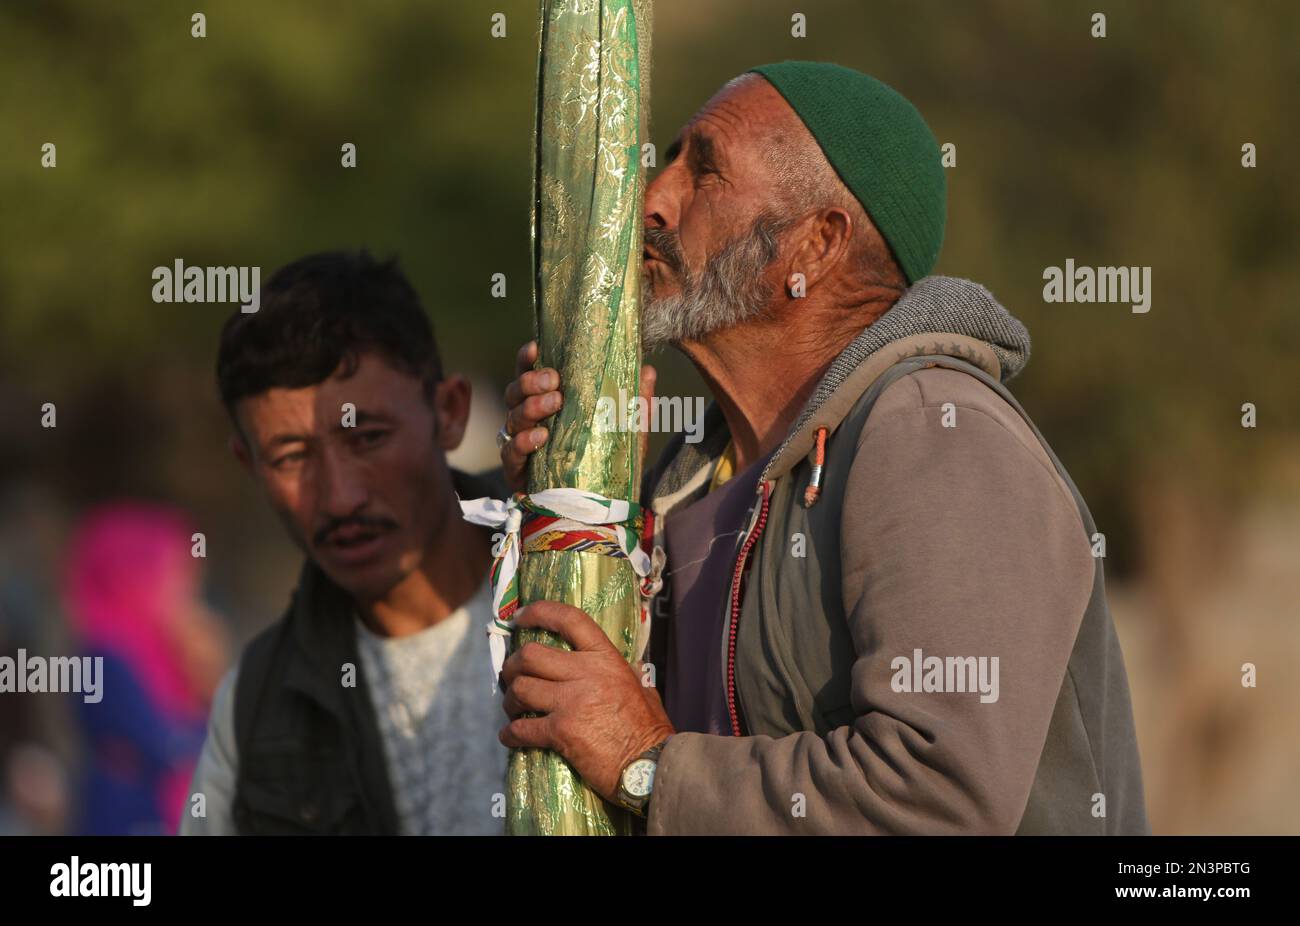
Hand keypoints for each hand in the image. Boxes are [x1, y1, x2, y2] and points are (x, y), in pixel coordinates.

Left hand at [498, 600, 673, 803]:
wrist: (650, 765)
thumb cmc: (649, 730)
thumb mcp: (641, 688)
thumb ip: (624, 673)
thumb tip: (623, 668)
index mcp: (606, 658)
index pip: (570, 620)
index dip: (539, 612)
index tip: (520, 618)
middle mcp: (586, 673)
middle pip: (530, 655)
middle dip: (513, 665)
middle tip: (512, 676)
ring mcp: (571, 702)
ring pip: (520, 688)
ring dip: (510, 700)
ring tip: (513, 708)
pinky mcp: (560, 732)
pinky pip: (521, 728)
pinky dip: (509, 734)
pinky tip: (509, 737)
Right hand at [500, 340, 656, 491]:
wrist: (598, 509)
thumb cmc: (605, 461)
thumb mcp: (626, 431)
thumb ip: (634, 403)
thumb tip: (648, 370)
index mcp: (546, 402)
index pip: (529, 373)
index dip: (527, 358)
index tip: (537, 347)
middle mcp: (528, 420)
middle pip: (515, 391)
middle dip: (531, 381)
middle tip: (554, 380)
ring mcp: (519, 445)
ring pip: (512, 418)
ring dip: (531, 406)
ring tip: (554, 403)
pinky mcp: (516, 472)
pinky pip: (510, 453)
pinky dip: (524, 442)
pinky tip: (541, 436)